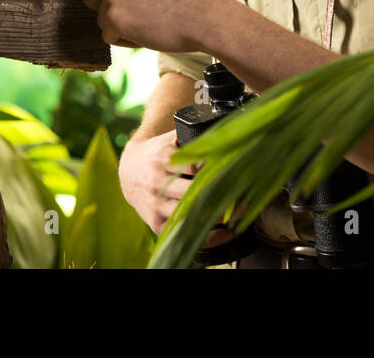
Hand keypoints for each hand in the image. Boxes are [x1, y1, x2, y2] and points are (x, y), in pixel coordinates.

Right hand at [118, 130, 234, 247]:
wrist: (129, 172)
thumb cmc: (157, 153)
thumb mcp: (170, 139)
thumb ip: (193, 138)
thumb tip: (226, 136)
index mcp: (161, 158)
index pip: (193, 167)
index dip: (216, 171)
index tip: (236, 173)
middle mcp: (156, 183)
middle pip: (193, 193)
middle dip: (221, 196)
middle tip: (244, 198)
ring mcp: (155, 205)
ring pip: (190, 215)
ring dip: (218, 217)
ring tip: (241, 214)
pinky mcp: (155, 223)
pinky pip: (184, 232)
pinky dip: (207, 237)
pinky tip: (227, 232)